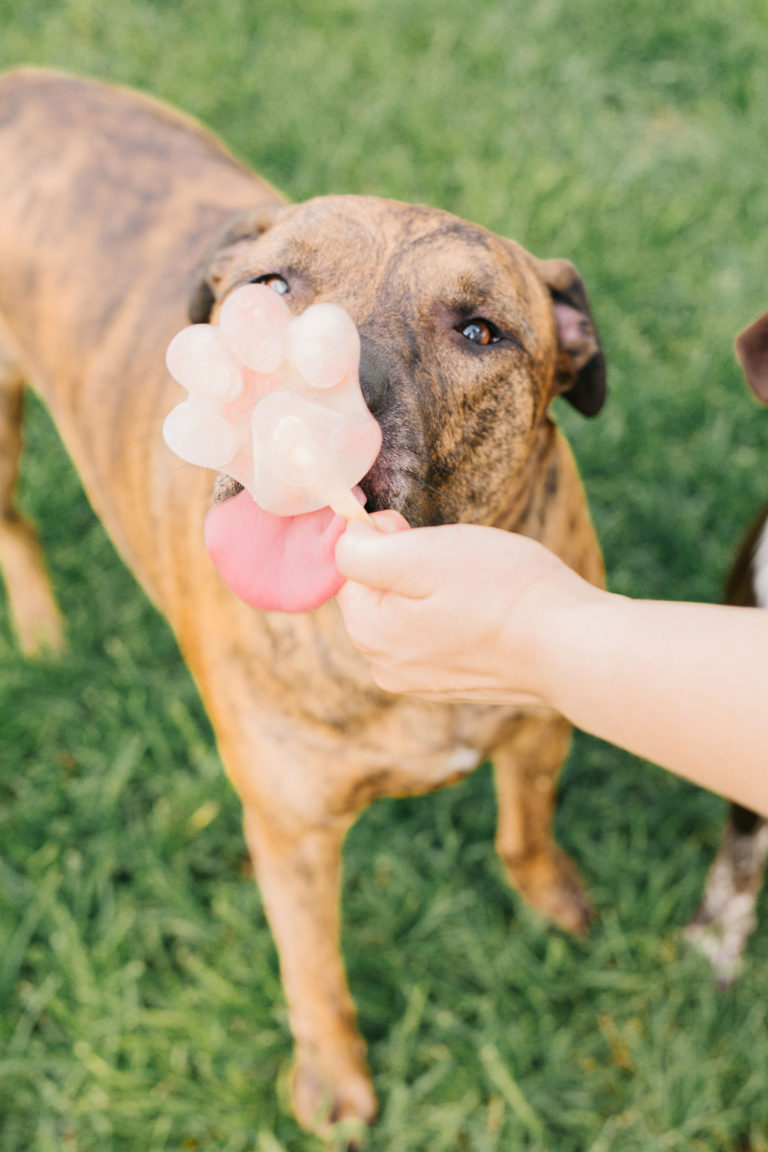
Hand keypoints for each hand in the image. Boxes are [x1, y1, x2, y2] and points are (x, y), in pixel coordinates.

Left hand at [334, 513, 593, 703]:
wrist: (570, 647)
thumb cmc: (500, 592)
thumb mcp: (420, 554)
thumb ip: (363, 550)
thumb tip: (349, 538)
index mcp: (368, 634)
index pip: (351, 566)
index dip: (387, 538)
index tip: (427, 539)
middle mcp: (386, 668)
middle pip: (381, 592)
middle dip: (412, 568)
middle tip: (457, 562)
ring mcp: (423, 682)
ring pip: (412, 612)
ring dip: (437, 591)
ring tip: (478, 588)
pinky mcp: (457, 686)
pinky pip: (441, 635)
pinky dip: (459, 616)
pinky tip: (490, 613)